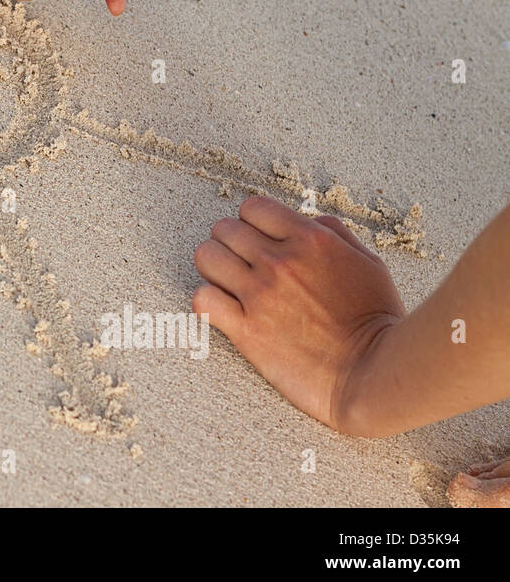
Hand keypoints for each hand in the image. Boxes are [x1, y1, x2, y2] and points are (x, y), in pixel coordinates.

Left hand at [191, 195, 405, 433]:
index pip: (253, 207)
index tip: (258, 239)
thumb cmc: (378, 322)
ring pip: (206, 257)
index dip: (252, 222)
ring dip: (214, 268)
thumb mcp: (368, 263)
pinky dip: (207, 301)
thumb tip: (307, 222)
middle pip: (224, 229)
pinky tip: (224, 309)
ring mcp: (260, 294)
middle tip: (242, 264)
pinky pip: (203, 299)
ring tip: (229, 284)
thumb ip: (334, 234)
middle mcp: (280, 261)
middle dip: (230, 243)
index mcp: (310, 240)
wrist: (375, 374)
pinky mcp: (247, 330)